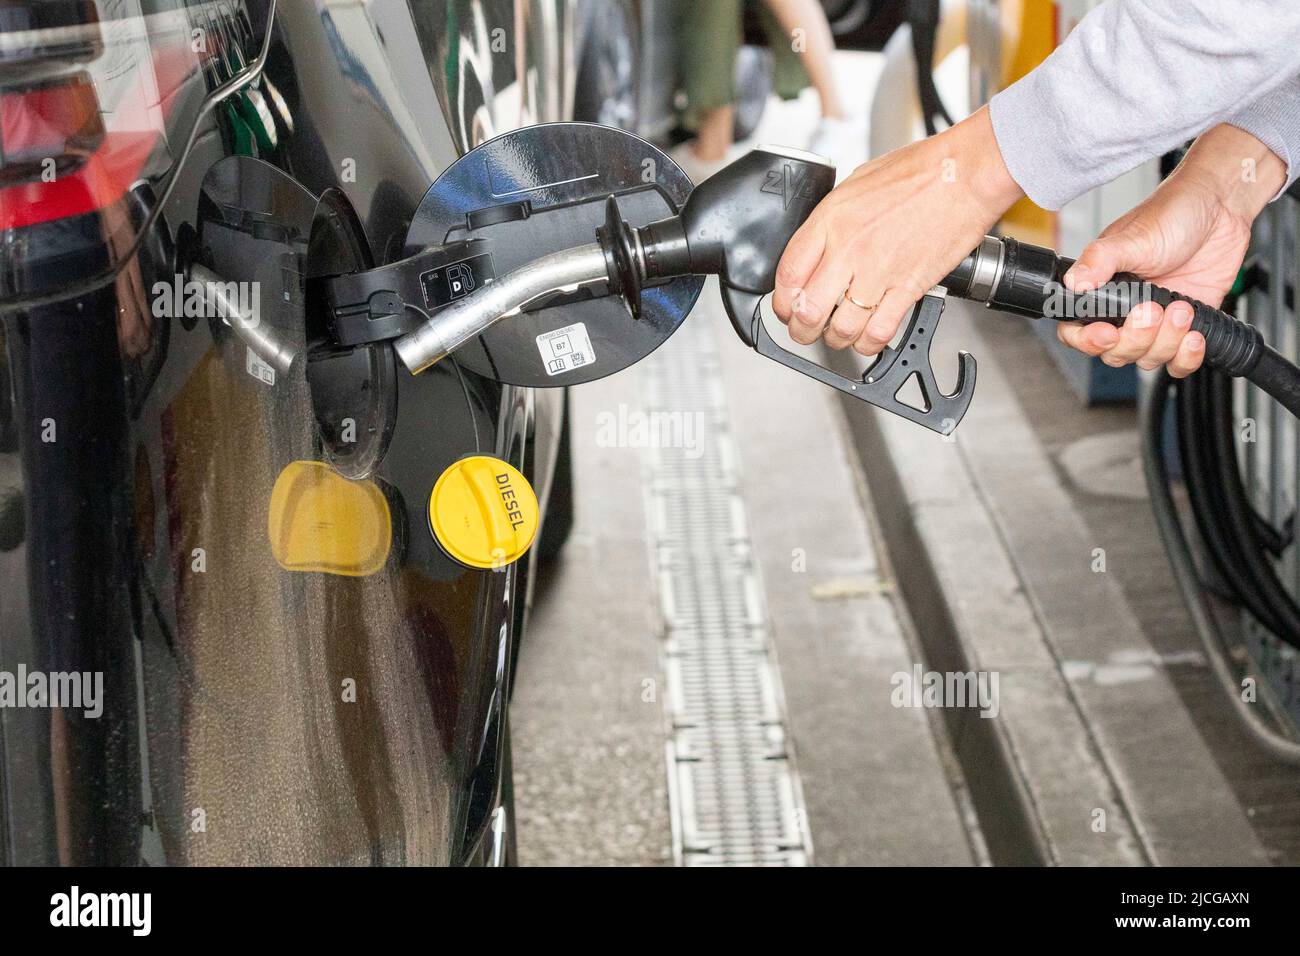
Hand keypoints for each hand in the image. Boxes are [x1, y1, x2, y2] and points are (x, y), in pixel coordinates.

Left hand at [773, 106, 1022, 353]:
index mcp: (830, 220)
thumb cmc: (919, 171)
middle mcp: (849, 249)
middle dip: (801, 330)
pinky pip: (879, 331)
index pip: (788, 274)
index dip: (781, 302)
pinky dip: (868, 343)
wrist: (964, 174)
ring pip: (840, 328)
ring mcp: (878, 271)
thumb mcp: (856, 183)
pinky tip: (866, 338)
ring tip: (836, 336)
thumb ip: (833, 218)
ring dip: (835, 339)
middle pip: (807, 310)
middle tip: (804, 331)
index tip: (785, 308)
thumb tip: (818, 244)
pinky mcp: (908, 288)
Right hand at [1058, 124, 1284, 376]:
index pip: (1077, 331)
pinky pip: (1178, 362)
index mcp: (1102, 290)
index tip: (1107, 333)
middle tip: (1152, 309)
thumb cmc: (1173, 215)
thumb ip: (1099, 260)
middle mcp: (1125, 310)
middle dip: (1136, 338)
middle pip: (1114, 352)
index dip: (1088, 341)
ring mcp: (1156, 322)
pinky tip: (1195, 334)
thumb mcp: (1133, 237)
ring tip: (1181, 308)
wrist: (1221, 210)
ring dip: (1166, 341)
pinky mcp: (1186, 327)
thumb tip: (1073, 282)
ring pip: (1147, 358)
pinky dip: (1187, 357)